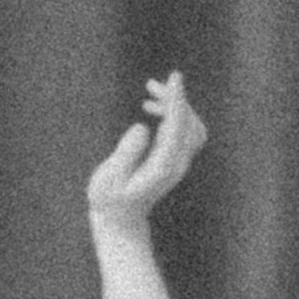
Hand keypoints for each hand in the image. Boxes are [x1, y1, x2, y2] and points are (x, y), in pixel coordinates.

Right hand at [82, 72, 207, 226]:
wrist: (121, 220)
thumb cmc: (109, 200)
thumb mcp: (108, 180)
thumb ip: (125, 154)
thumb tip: (142, 128)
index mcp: (162, 167)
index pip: (177, 128)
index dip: (177, 101)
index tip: (174, 78)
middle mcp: (177, 163)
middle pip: (190, 123)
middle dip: (174, 99)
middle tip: (150, 85)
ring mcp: (179, 161)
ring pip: (191, 125)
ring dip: (175, 105)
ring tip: (149, 93)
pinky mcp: (175, 158)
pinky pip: (184, 129)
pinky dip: (173, 113)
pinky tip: (151, 106)